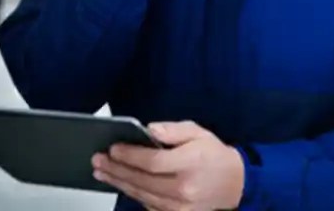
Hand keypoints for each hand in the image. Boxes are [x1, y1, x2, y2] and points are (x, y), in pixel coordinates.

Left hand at [92, 121, 245, 210]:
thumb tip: (149, 129)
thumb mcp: (199, 133)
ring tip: (102, 172)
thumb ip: (174, 130)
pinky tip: (121, 184)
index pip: (152, 162)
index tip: (114, 148)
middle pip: (141, 180)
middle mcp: (184, 187)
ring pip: (141, 194)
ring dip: (118, 183)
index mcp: (190, 163)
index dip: (130, 155)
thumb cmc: (214, 155)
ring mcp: (180, 206)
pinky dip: (133, 194)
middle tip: (98, 160)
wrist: (235, 183)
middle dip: (116, 168)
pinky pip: (148, 205)